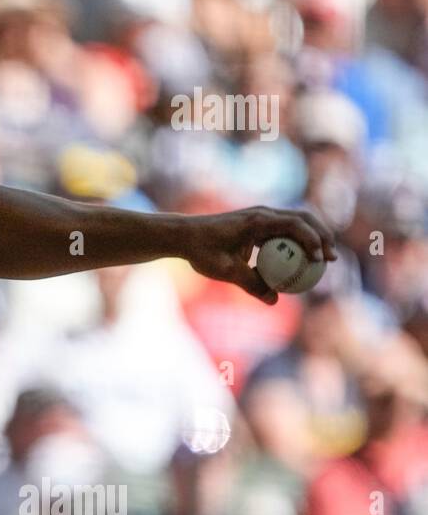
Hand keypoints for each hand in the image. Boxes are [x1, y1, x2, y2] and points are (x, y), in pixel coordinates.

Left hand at [184, 206, 337, 304]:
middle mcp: (262, 214)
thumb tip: (274, 300)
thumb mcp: (225, 271)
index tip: (320, 259)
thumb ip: (251, 284)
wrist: (183, 236)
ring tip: (323, 259)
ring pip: (296, 222)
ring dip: (312, 237)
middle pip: (303, 219)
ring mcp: (261, 217)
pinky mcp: (257, 224)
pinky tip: (300, 262)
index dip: (312, 240)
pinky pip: (283, 231)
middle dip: (322, 236)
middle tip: (331, 259)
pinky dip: (296, 242)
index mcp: (257, 221)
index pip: (294, 224)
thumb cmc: (201, 251)